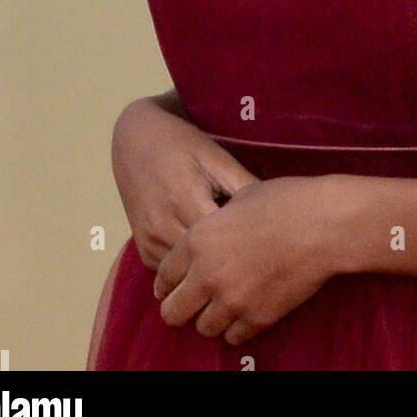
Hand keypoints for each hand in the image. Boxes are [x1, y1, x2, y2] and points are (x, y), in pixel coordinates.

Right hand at [111, 99, 256, 270]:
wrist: (137, 140)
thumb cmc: (185, 145)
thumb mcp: (218, 159)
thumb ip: (245, 187)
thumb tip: (278, 215)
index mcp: (185, 200)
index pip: (224, 243)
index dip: (250, 249)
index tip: (273, 250)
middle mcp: (162, 226)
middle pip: (204, 265)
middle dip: (233, 268)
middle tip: (262, 266)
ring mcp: (149, 241)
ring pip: (187, 276)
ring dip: (211, 274)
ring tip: (241, 268)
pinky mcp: (142, 249)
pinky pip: (172, 273)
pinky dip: (192, 272)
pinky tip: (214, 265)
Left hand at [152, 175, 342, 345]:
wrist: (324, 224)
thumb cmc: (286, 201)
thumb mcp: (240, 198)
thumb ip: (217, 221)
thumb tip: (215, 229)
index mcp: (198, 240)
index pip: (163, 275)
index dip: (167, 282)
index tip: (174, 286)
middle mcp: (207, 275)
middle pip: (172, 313)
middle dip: (179, 307)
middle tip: (192, 302)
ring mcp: (232, 300)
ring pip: (202, 329)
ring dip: (210, 318)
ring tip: (223, 305)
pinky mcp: (258, 317)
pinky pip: (233, 337)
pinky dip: (236, 328)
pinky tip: (245, 311)